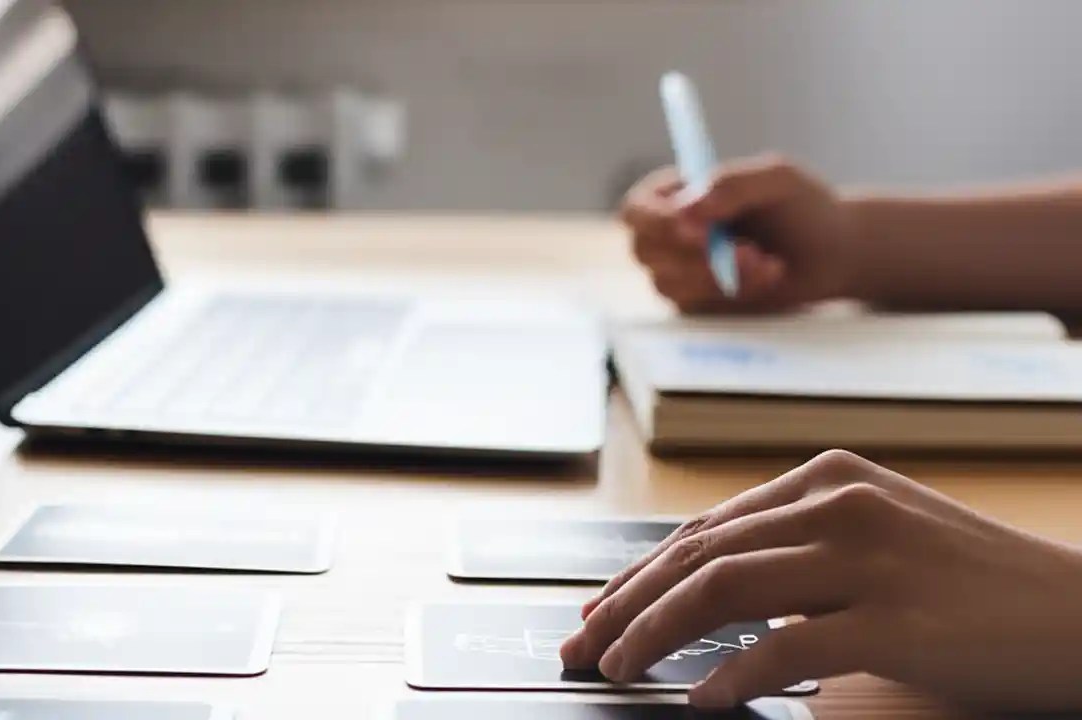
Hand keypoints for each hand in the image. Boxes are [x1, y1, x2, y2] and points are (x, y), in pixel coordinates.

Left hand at [559, 450, 1081, 711]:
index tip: (598, 607)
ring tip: (619, 668)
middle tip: (582, 644)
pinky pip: (787, 646)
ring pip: (723, 589)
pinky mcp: (896, 619)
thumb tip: (706, 592)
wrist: (1079, 615)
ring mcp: (867, 558)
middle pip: (699, 554)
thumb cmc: (974, 584)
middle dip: (626, 603)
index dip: (640, 572)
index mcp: (827, 478)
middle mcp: (839, 504)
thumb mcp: (875, 539)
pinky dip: (732, 675)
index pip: (705, 527)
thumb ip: (795, 549)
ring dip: (655, 632)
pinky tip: (701, 699)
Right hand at [623, 154, 859, 313]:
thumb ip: (732, 183)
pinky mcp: (697, 304)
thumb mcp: (777, 178)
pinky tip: (765, 279)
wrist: (835, 254)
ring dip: (719, 276)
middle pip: (644, 250)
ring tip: (768, 262)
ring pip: (667, 283)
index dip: (657, 222)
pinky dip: (732, 294)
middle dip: (696, 256)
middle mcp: (668, 235)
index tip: (700, 233)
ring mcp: (679, 273)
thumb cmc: (802, 207)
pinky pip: (694, 306)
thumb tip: (688, 209)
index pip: (638, 208)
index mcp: (675, 194)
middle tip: (749, 251)